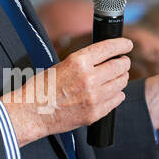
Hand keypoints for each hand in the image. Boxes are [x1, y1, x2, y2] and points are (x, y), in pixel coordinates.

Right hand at [1, 39, 131, 146]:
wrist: (31, 113)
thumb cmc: (42, 88)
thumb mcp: (62, 64)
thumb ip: (85, 61)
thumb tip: (106, 56)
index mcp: (78, 62)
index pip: (110, 48)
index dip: (123, 45)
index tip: (127, 45)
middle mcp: (89, 79)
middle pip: (120, 66)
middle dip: (123, 62)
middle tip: (121, 62)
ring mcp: (94, 98)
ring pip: (121, 83)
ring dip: (120, 78)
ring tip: (114, 77)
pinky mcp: (95, 113)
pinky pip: (117, 99)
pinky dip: (116, 94)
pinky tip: (109, 92)